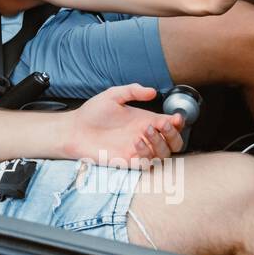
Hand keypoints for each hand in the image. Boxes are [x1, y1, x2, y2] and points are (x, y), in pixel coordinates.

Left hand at [63, 84, 183, 167]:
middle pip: (175, 142)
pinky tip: (136, 142)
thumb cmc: (92, 113)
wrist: (74, 129)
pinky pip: (147, 164)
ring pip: (164, 154)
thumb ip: (132, 91)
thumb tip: (152, 91)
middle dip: (175, 135)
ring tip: (146, 131)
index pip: (171, 124)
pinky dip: (146, 154)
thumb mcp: (113, 95)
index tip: (176, 118)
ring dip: (160, 143)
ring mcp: (138, 150)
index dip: (178, 123)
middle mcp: (145, 136)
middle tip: (163, 126)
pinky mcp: (129, 161)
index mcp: (145, 120)